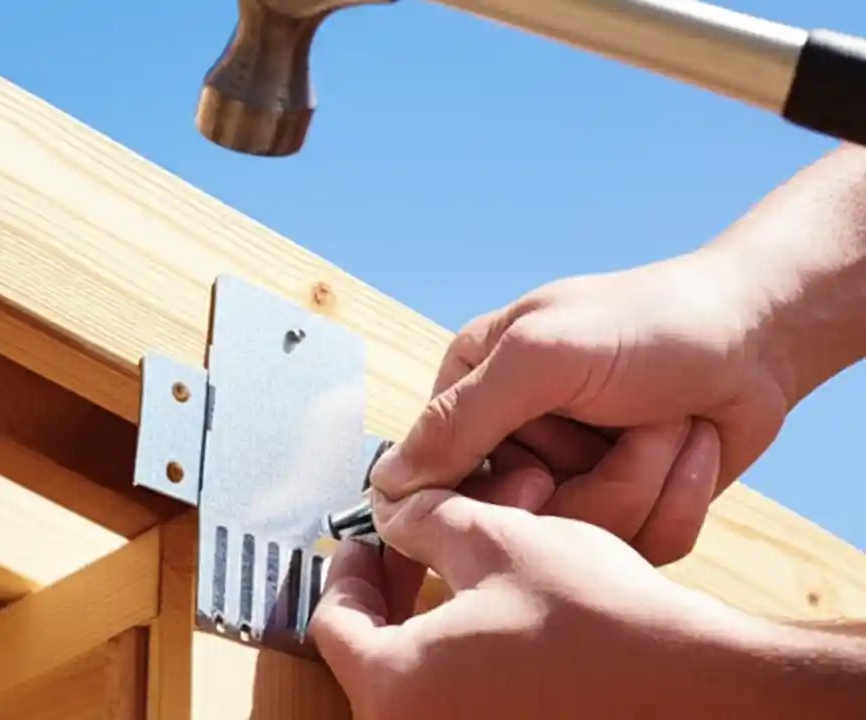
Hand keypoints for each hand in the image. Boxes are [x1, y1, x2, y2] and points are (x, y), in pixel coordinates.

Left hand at [309, 489, 865, 719]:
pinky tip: (502, 617)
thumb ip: (425, 522)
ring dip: (431, 621)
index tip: (363, 540)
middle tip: (411, 549)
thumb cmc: (601, 622)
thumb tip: (394, 514)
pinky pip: (463, 703)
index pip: (334, 624)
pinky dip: (467, 660)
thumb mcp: (499, 540)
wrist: (703, 690)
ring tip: (465, 570)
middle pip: (374, 656)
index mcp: (397, 690)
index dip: (348, 569)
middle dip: (392, 591)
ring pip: (422, 679)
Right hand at [372, 144, 865, 566]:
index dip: (486, 497)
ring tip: (665, 428)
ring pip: (579, 542)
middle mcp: (516, 441)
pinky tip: (686, 448)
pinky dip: (672, 501)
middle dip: (581, 490)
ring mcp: (571, 478)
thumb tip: (388, 482)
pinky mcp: (626, 510)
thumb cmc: (650, 323)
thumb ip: (461, 417)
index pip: (436, 479)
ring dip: (638, 485)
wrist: (758, 334)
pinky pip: (636, 548)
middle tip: (614, 435)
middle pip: (515, 524)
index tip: (534, 480)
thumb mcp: (542, 356)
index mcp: (474, 391)